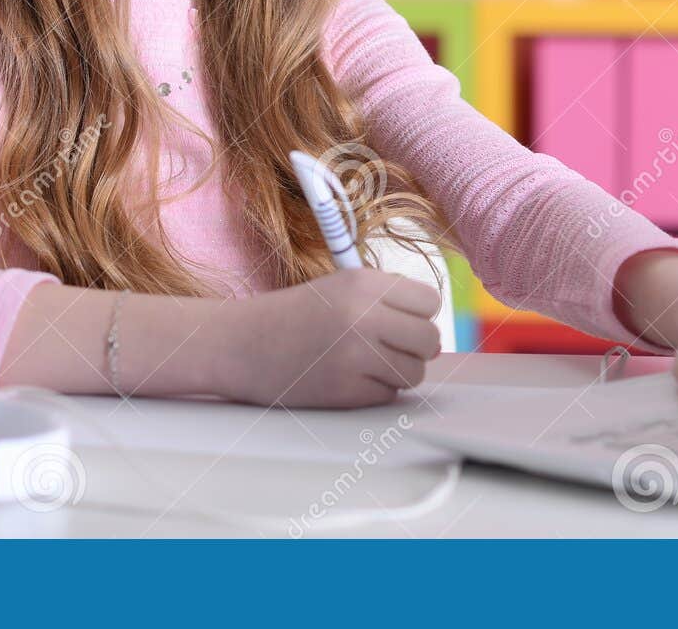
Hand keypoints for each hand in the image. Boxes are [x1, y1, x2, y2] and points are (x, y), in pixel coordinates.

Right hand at [216, 268, 442, 407]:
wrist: (242, 344)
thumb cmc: (296, 315)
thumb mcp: (342, 287)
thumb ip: (388, 302)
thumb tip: (435, 338)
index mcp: (364, 283)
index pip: (430, 302)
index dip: (419, 314)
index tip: (401, 320)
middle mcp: (364, 316)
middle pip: (430, 340)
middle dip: (416, 348)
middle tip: (391, 348)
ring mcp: (356, 356)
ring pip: (415, 373)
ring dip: (398, 372)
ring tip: (368, 363)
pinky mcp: (346, 391)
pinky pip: (388, 395)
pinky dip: (374, 391)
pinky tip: (347, 378)